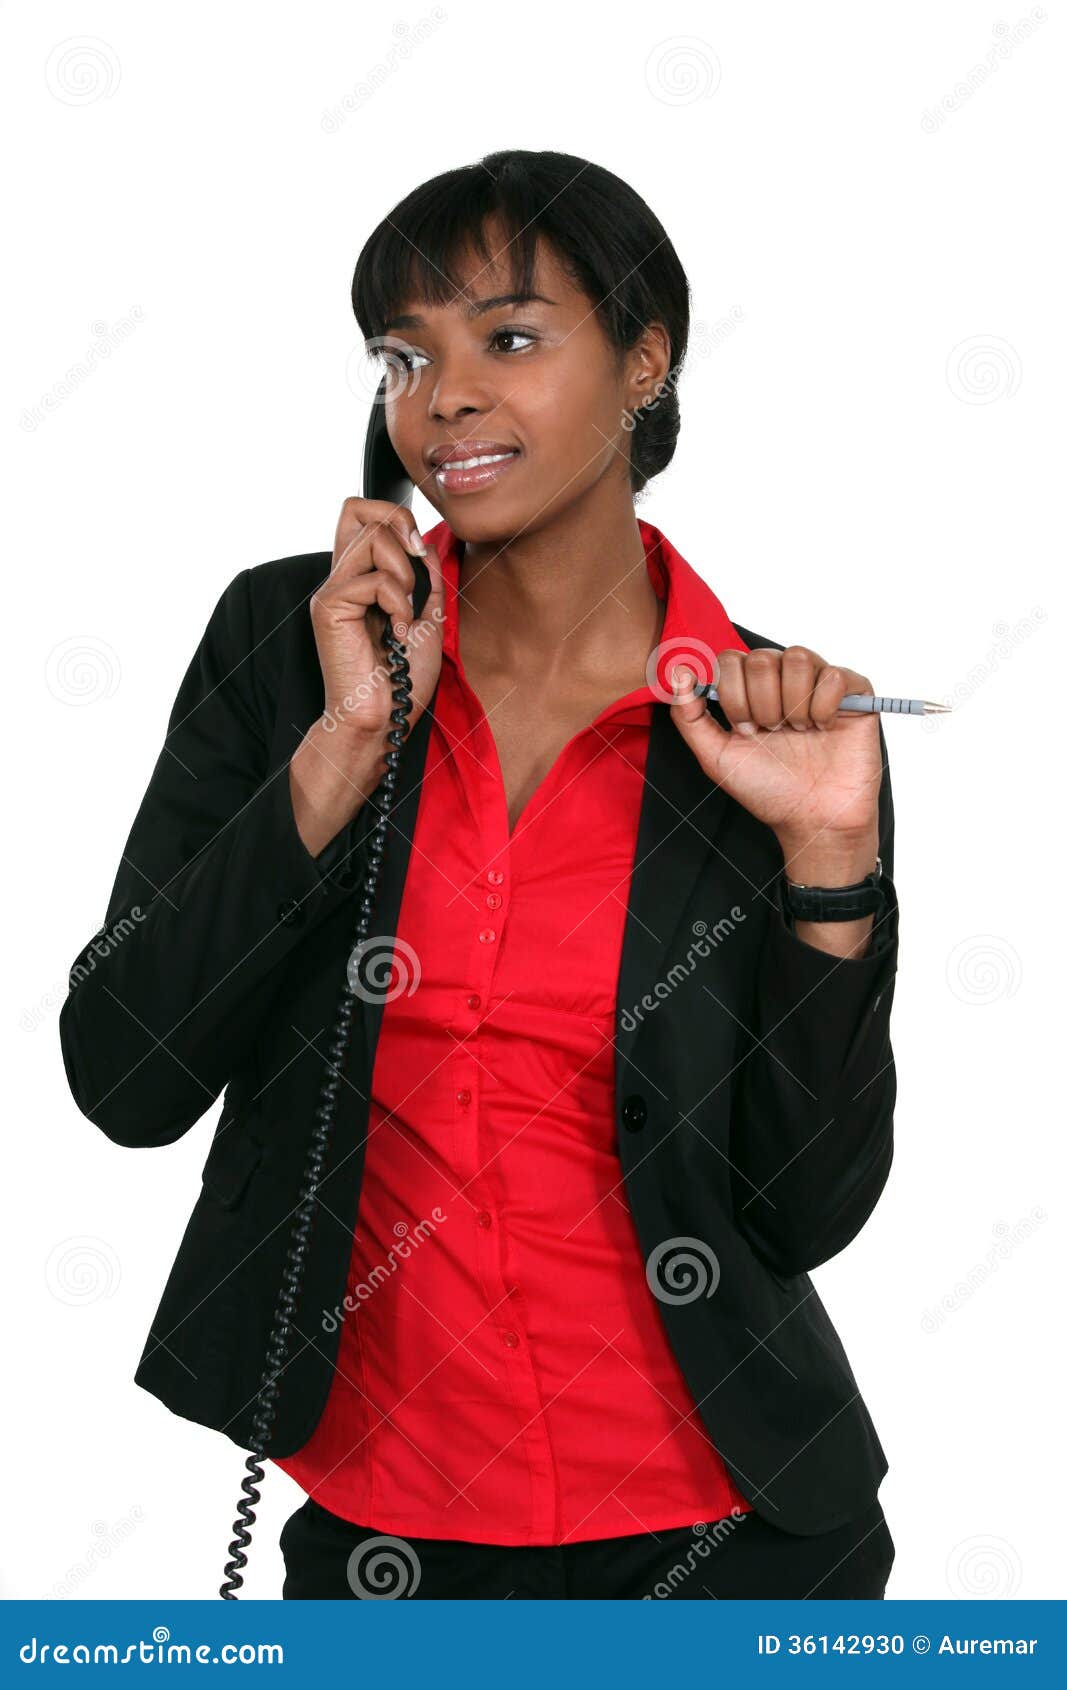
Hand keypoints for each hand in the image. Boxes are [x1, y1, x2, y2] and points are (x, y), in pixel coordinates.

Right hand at [310, 497, 445, 739]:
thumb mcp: (428, 616)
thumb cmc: (402, 677)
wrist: (386, 716)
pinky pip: (375, 581)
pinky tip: (398, 633)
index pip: (359, 513)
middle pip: (361, 510)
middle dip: (401, 530)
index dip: (391, 514)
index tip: (418, 551)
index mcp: (360, 577)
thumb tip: (425, 545)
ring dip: (404, 574)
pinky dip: (400, 606)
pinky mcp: (329, 608)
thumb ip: (426, 578)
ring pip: (372, 537)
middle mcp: (341, 577)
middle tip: (415, 574)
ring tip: (405, 614)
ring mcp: (332, 591)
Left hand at [669, 646, 882, 870]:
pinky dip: (824, 707)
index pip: (731, 659)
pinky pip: (835, 675)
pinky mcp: (854, 693)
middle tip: (773, 733)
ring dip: (793, 703)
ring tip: (799, 732)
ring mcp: (819, 684)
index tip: (745, 731)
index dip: (734, 695)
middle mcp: (784, 681)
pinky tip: (825, 729)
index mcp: (751, 691)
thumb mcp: (716, 757)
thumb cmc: (768, 790)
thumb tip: (680, 673)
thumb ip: (689, 717)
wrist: (812, 818)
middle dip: (761, 703)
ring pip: (798, 657)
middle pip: (762, 657)